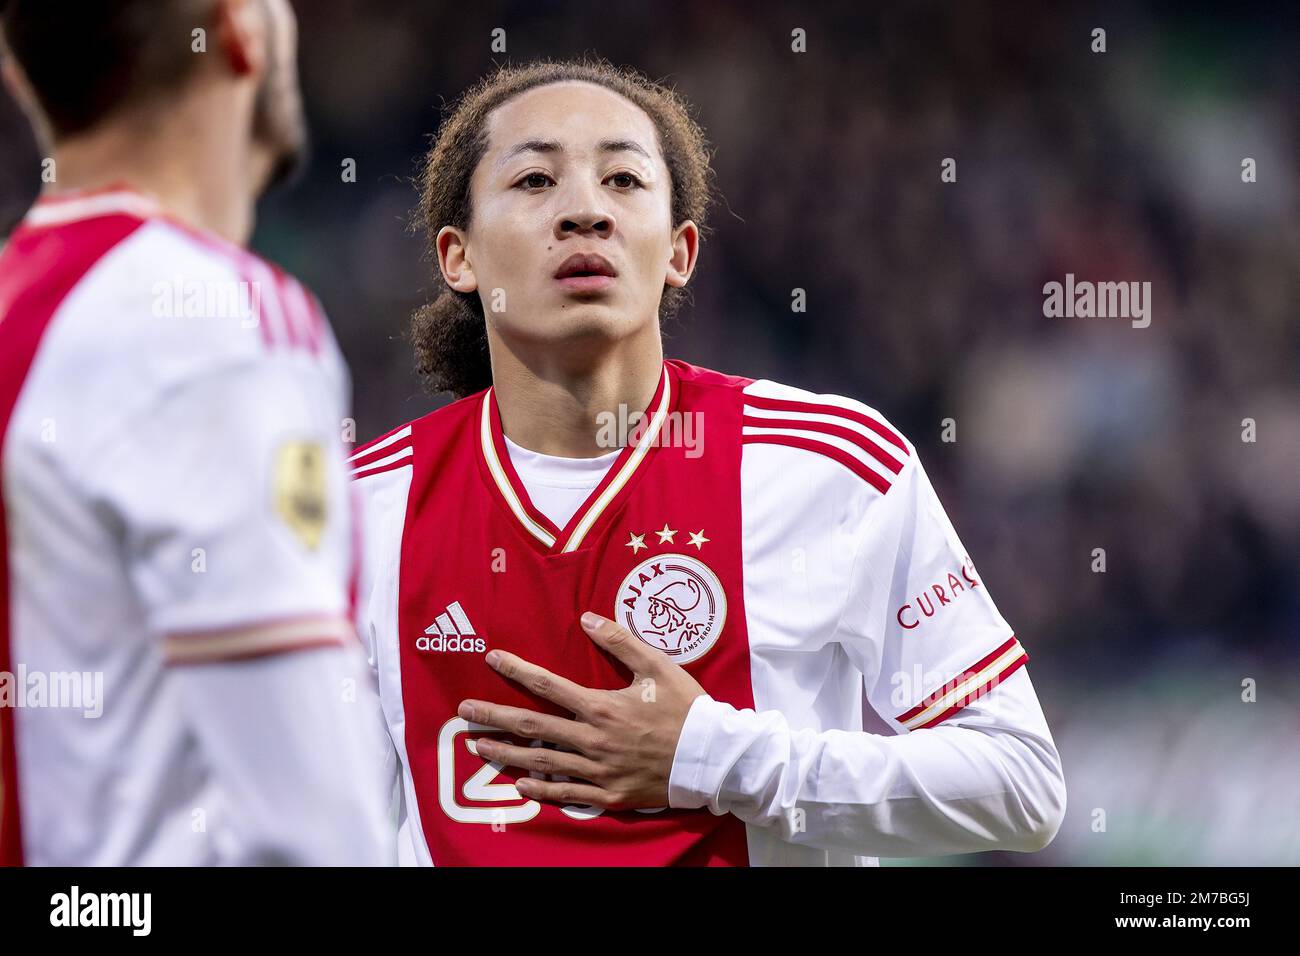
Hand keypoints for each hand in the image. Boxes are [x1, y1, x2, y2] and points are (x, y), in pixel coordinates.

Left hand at [457, 612, 706, 809]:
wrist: (712, 758)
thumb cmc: (687, 708)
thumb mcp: (658, 666)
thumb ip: (621, 642)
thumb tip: (586, 618)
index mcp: (601, 707)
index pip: (548, 685)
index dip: (517, 671)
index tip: (492, 659)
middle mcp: (592, 740)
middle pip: (533, 727)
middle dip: (494, 717)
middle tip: (463, 713)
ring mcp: (599, 770)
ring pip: (543, 762)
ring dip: (507, 753)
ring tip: (479, 746)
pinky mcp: (609, 794)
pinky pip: (568, 794)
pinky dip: (541, 790)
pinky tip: (520, 784)